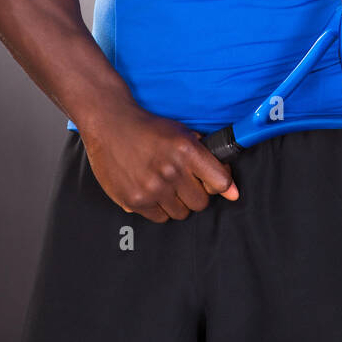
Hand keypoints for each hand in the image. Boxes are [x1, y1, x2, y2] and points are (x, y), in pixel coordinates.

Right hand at [79, 105, 238, 221]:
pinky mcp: (135, 200)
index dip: (220, 184)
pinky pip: (160, 217)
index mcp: (187, 150)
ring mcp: (152, 188)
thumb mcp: (181, 132)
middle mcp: (171, 171)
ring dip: (176, 202)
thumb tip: (232, 191)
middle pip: (201, 203)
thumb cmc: (148, 128)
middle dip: (195, 194)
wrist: (110, 125)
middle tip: (183, 182)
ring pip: (181, 213)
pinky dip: (158, 208)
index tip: (214, 182)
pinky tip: (150, 190)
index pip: (221, 182)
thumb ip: (208, 158)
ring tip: (164, 185)